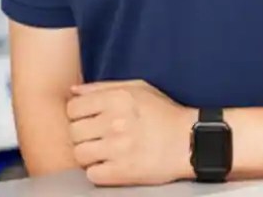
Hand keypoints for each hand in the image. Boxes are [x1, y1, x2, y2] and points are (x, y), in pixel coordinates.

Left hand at [66, 79, 195, 186]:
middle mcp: (114, 122)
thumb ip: (103, 87)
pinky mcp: (123, 172)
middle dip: (82, 135)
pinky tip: (109, 166)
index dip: (78, 115)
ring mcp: (118, 148)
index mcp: (117, 99)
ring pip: (79, 154)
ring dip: (88, 155)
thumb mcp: (138, 88)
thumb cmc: (164, 113)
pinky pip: (92, 174)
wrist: (190, 142)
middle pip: (73, 132)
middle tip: (96, 137)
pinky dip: (98, 172)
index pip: (73, 108)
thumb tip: (72, 91)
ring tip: (102, 153)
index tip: (89, 120)